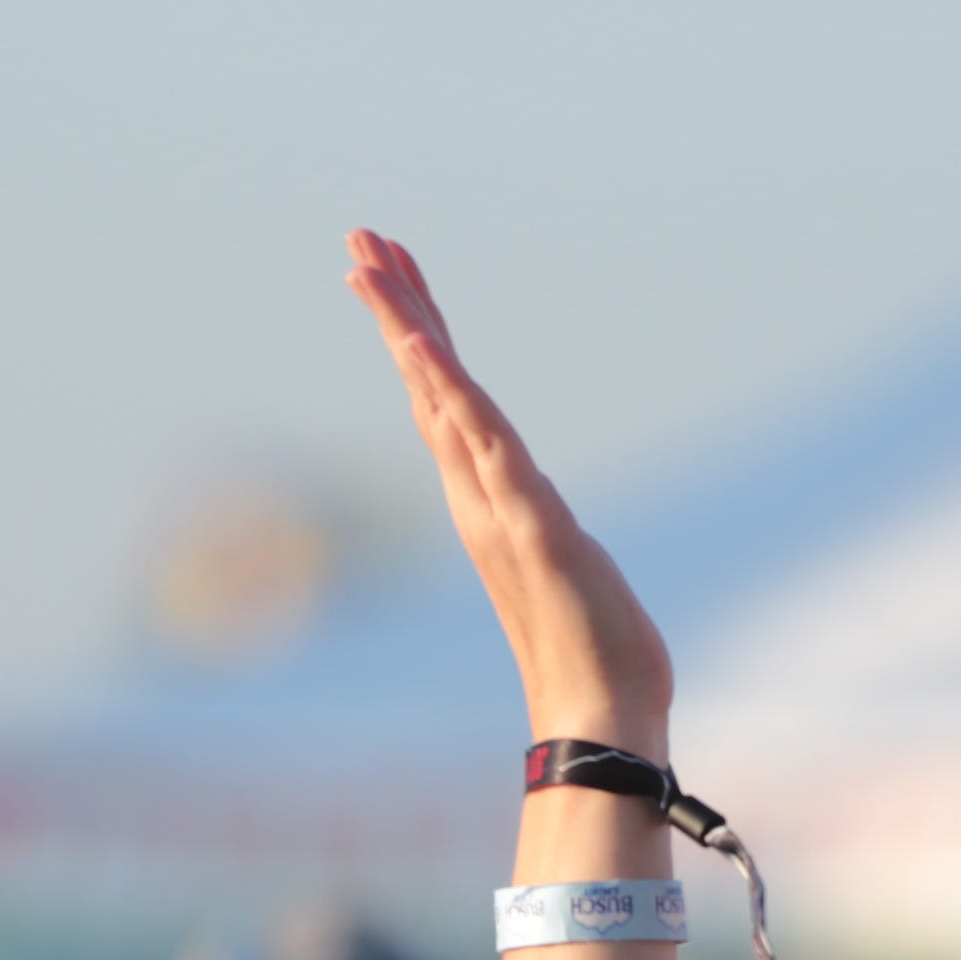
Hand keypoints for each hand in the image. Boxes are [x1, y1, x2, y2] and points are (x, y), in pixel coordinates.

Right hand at [344, 231, 674, 746]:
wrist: (601, 720)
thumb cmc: (597, 663)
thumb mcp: (572, 579)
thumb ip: (551, 550)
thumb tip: (551, 546)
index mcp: (490, 504)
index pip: (448, 405)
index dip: (422, 342)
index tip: (397, 281)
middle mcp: (480, 498)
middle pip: (429, 384)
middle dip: (397, 309)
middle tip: (359, 239)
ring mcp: (498, 507)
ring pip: (440, 397)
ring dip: (405, 326)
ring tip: (368, 264)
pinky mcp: (529, 521)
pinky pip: (482, 439)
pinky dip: (448, 388)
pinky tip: (422, 342)